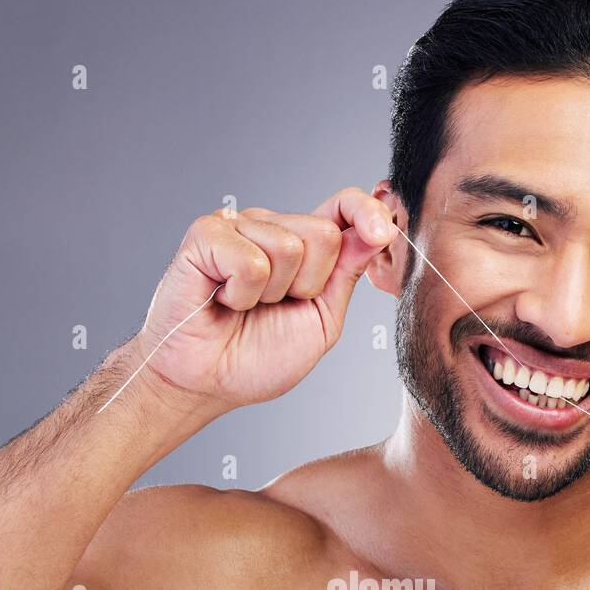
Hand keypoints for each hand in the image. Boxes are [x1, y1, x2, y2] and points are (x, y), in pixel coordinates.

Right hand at [136, 187, 394, 421]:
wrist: (206, 383)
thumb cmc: (255, 358)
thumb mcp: (321, 321)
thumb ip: (348, 274)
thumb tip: (380, 228)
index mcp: (304, 247)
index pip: (343, 207)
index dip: (366, 211)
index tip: (382, 231)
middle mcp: (271, 228)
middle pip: (323, 234)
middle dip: (307, 286)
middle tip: (272, 308)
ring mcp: (238, 227)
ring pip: (288, 246)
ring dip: (269, 294)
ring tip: (244, 306)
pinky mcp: (206, 235)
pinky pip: (249, 259)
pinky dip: (239, 293)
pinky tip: (222, 299)